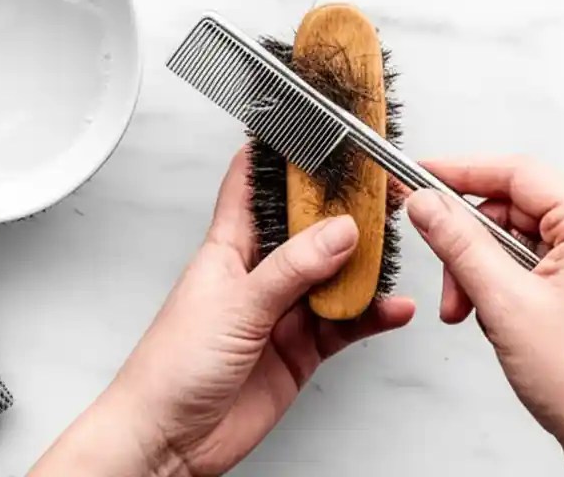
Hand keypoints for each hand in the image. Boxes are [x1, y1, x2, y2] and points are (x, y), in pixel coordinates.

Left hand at [30, 148, 415, 476]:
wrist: (169, 438)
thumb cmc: (170, 369)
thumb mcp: (236, 305)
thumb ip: (292, 268)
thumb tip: (339, 231)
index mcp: (228, 249)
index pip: (253, 185)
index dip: (279, 154)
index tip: (311, 126)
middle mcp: (258, 275)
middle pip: (309, 228)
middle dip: (344, 209)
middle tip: (381, 192)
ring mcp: (281, 312)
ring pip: (334, 275)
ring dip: (365, 265)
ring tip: (395, 247)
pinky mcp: (300, 350)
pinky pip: (345, 324)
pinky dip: (371, 315)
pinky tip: (391, 307)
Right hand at [405, 156, 563, 476]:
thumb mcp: (504, 303)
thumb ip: (459, 244)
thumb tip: (427, 204)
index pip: (517, 173)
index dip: (460, 172)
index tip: (419, 177)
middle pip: (515, 209)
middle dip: (470, 245)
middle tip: (447, 281)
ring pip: (520, 242)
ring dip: (483, 273)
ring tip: (470, 314)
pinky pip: (536, 267)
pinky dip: (505, 289)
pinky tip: (494, 320)